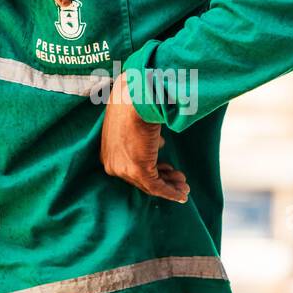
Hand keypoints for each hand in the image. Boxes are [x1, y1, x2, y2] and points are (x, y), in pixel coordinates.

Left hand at [100, 72, 189, 202]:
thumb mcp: (135, 122)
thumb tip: (157, 144)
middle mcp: (111, 164)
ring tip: (184, 187)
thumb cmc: (135, 103)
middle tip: (179, 179)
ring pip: (149, 185)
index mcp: (108, 151)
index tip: (168, 169)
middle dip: (163, 179)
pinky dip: (171, 192)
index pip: (131, 168)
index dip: (152, 169)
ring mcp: (123, 168)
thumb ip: (143, 137)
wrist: (136, 97)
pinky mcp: (137, 170)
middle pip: (140, 179)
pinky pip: (156, 187)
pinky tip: (182, 195)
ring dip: (170, 187)